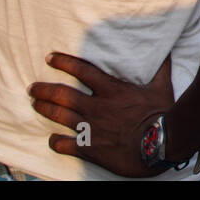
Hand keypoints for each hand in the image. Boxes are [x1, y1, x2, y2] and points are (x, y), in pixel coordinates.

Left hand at [29, 52, 174, 177]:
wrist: (158, 144)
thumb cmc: (160, 115)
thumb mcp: (161, 88)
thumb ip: (160, 69)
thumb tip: (166, 51)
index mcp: (111, 90)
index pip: (82, 71)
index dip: (63, 62)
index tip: (50, 58)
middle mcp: (96, 107)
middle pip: (62, 95)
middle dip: (44, 90)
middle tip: (33, 88)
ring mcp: (90, 128)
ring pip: (59, 116)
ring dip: (44, 110)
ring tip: (35, 105)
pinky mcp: (89, 148)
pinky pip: (65, 145)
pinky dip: (56, 142)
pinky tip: (53, 139)